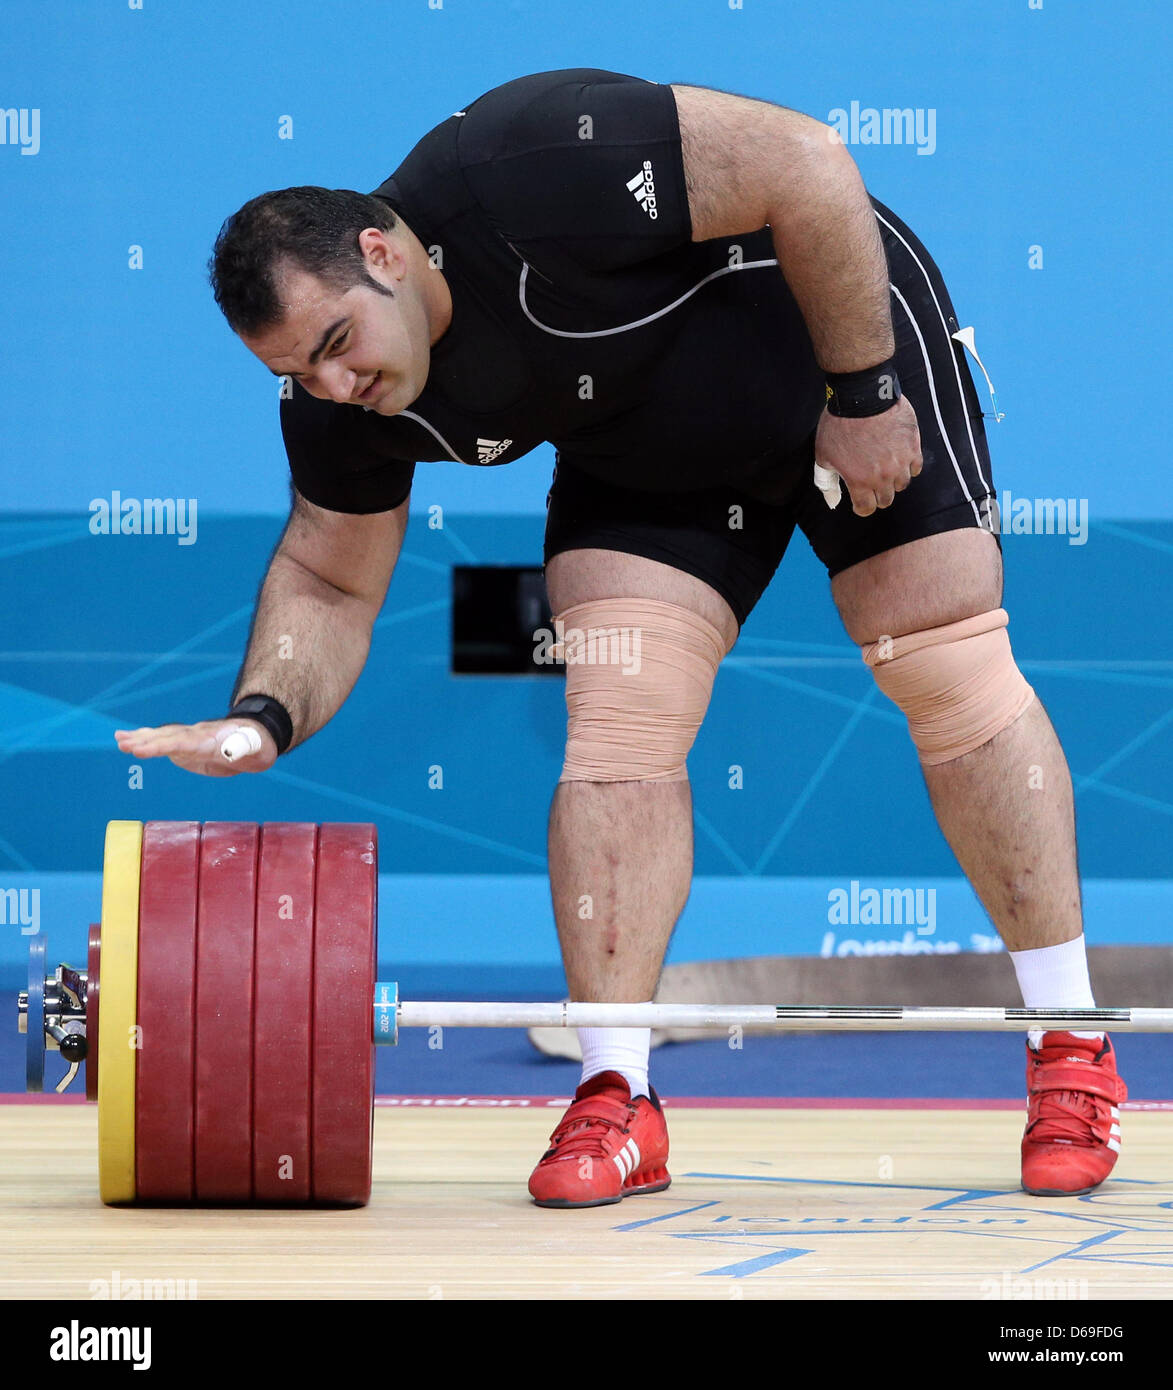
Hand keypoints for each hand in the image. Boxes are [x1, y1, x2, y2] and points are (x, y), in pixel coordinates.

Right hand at [113, 719, 278, 777]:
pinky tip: (123, 739)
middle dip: (148, 742)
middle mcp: (195, 736)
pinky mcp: (182, 746)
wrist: (252, 739)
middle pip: (168, 738)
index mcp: (211, 739)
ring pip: (160, 737)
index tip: (144, 750)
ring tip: (119, 740)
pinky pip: (159, 741)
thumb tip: (234, 751)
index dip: (164, 746)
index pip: (184, 742)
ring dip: (140, 739)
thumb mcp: (258, 750)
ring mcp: (186, 739)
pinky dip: (141, 740)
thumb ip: (245, 748)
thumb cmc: (255, 745)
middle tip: (125, 745)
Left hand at [813, 395, 922, 516]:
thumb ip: (827, 482)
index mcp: (859, 481)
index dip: (861, 506)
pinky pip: (916, 467)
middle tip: (871, 481)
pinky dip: (909, 465)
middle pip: (886, 499)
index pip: (866, 509)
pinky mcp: (913, 446)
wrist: (861, 395)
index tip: (860, 499)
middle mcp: (883, 476)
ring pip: (902, 484)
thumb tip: (833, 502)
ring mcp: (901, 462)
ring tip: (885, 465)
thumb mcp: (823, 455)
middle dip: (877, 494)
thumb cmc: (838, 424)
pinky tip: (899, 456)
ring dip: (893, 480)